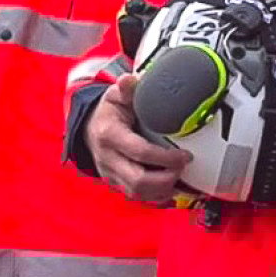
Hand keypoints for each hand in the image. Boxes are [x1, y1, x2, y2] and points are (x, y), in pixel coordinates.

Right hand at [86, 74, 192, 204]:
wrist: (90, 127)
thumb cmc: (109, 111)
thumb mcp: (115, 96)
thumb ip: (126, 88)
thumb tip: (128, 79)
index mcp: (109, 135)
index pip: (139, 152)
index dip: (166, 157)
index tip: (185, 155)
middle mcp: (107, 158)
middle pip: (138, 181)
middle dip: (166, 178)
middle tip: (183, 168)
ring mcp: (109, 173)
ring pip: (137, 193)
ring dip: (162, 189)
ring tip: (177, 176)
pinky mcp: (114, 183)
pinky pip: (136, 197)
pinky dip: (155, 195)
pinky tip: (169, 186)